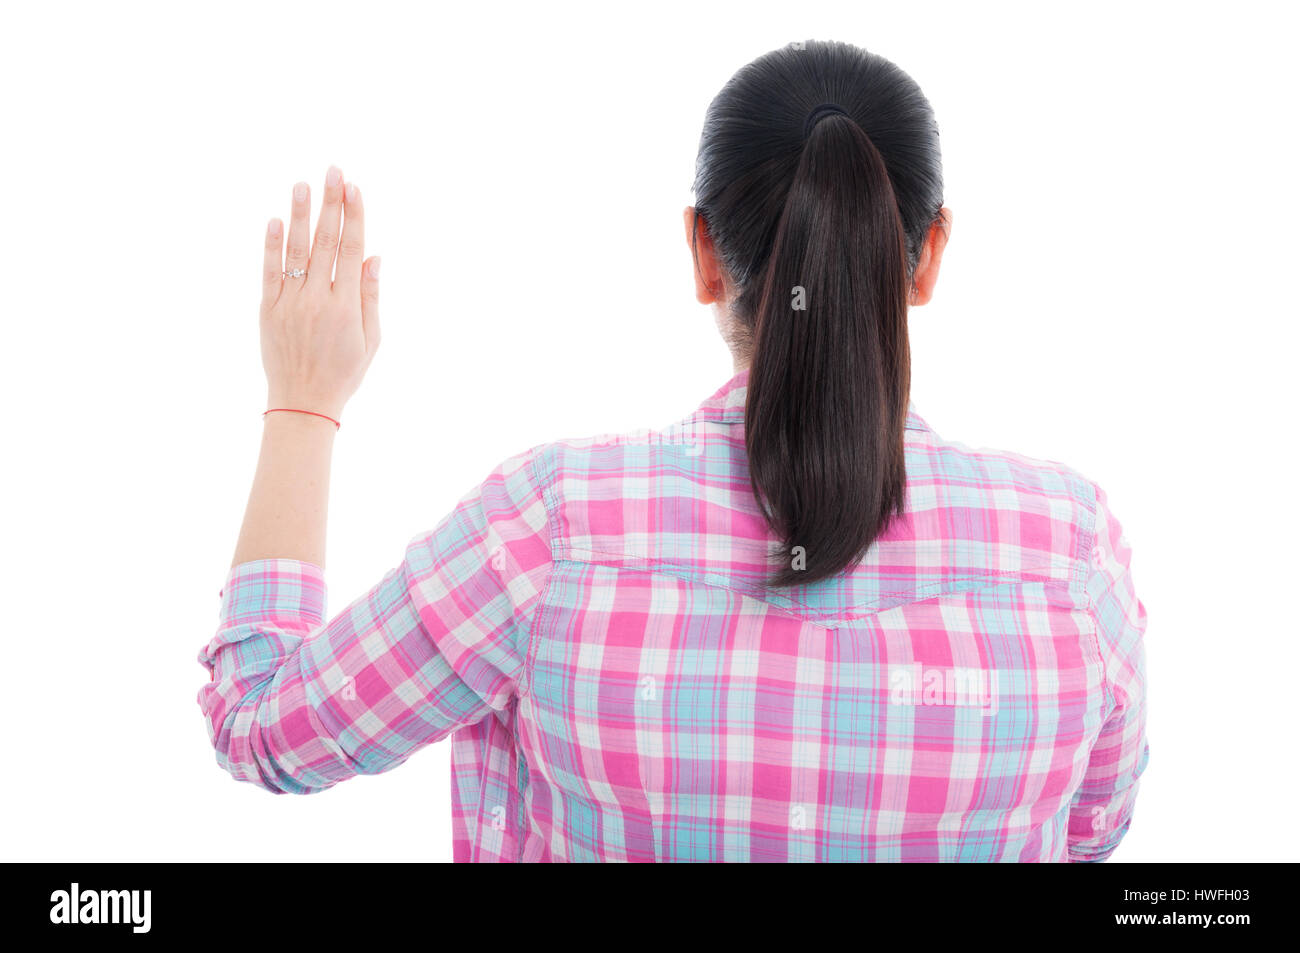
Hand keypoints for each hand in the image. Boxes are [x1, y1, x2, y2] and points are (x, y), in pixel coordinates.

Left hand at [260, 165, 380, 422]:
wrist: (302, 403)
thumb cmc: (343, 373)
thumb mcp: (371, 341)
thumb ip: (371, 298)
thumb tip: (374, 258)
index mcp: (347, 307)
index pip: (352, 251)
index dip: (355, 217)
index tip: (354, 188)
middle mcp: (318, 300)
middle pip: (327, 242)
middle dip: (331, 204)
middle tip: (333, 171)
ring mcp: (291, 303)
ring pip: (296, 251)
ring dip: (300, 215)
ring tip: (302, 184)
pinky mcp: (268, 310)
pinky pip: (270, 272)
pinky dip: (271, 245)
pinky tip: (275, 220)